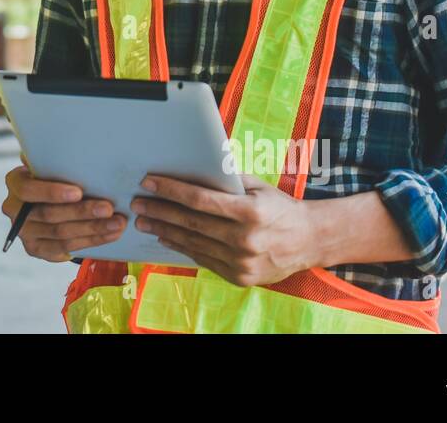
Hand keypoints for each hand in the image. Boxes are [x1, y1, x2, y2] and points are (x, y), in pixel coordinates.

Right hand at [1, 161, 125, 261]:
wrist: (48, 201)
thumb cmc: (53, 177)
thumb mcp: (50, 165)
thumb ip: (54, 160)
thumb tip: (72, 145)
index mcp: (15, 183)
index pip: (28, 190)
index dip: (52, 192)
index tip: (79, 192)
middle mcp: (14, 209)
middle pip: (49, 214)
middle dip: (82, 212)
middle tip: (108, 208)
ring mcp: (25, 232)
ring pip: (61, 234)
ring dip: (93, 229)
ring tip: (117, 223)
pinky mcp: (37, 249)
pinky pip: (67, 247)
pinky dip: (92, 241)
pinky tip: (110, 234)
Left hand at [132, 173, 316, 285]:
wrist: (310, 241)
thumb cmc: (279, 207)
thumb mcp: (257, 186)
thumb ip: (226, 180)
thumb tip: (190, 169)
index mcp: (250, 212)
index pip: (200, 200)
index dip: (171, 190)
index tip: (148, 182)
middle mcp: (246, 239)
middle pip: (191, 223)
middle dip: (159, 211)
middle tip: (136, 204)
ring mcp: (242, 262)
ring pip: (193, 244)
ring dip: (164, 231)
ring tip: (144, 221)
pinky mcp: (240, 277)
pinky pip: (203, 259)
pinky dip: (181, 247)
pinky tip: (165, 237)